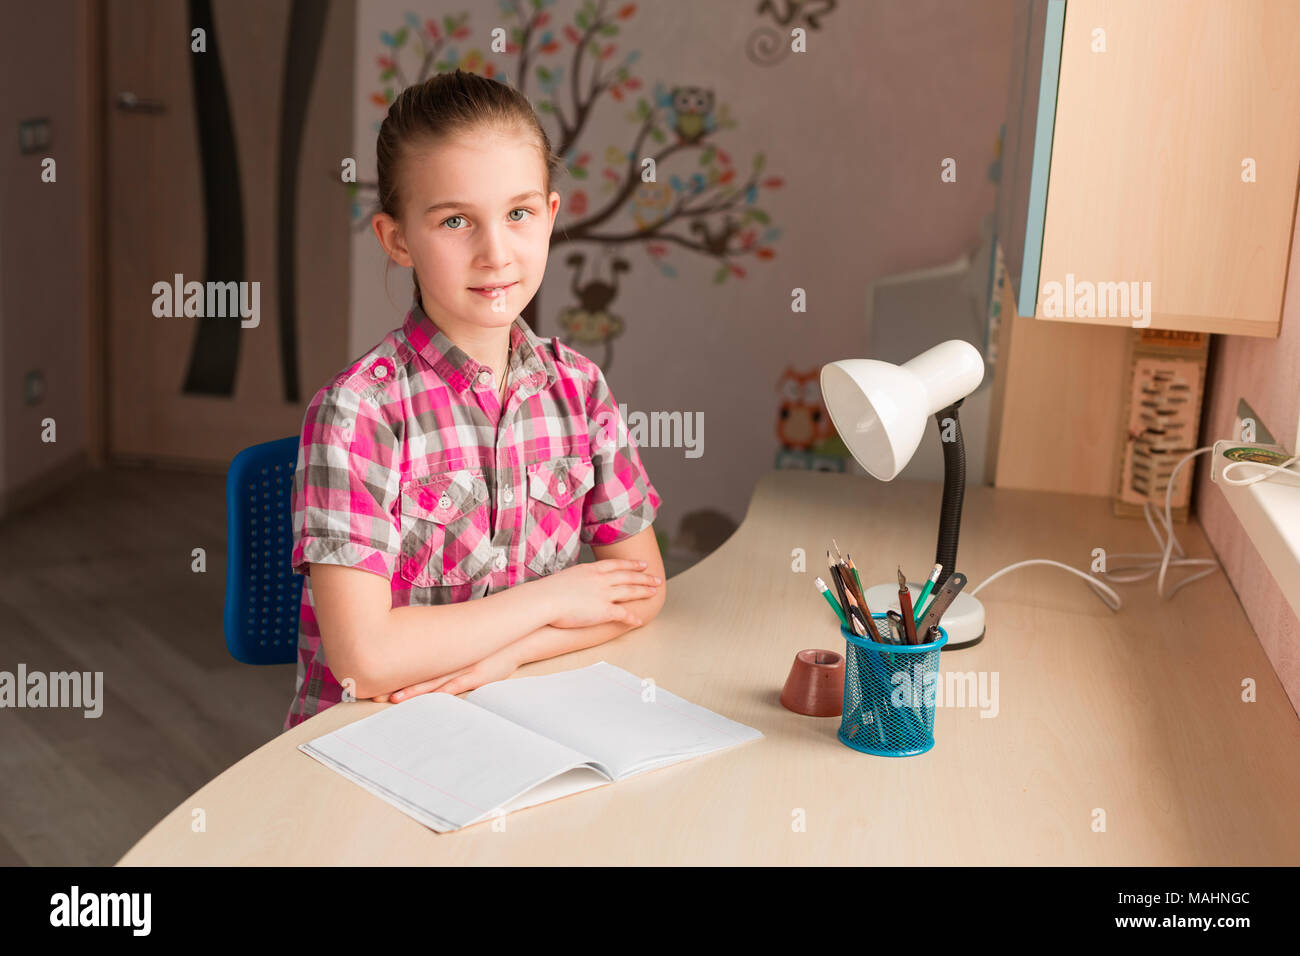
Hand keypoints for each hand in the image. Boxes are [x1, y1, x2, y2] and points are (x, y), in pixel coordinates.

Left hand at [372, 645, 520, 702]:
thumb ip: (445, 653)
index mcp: (444, 654)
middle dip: (395, 684)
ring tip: (392, 699)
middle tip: (373, 694)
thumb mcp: (464, 646)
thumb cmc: (490, 646)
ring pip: (432, 681)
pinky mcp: (476, 674)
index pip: (413, 664)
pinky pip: (455, 685)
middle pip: (417, 674)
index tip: (373, 680)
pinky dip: (440, 693)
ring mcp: (462, 667)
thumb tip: (423, 658)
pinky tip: (429, 700)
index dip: (394, 673)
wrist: (517, 640)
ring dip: (412, 691)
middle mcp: (448, 660)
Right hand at [539, 558, 661, 627]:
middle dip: (644, 577)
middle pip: (628, 576)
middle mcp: (601, 579)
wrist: (544, 599)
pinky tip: (639, 620)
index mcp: (591, 570)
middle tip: (657, 579)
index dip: (631, 565)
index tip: (643, 564)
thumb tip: (576, 583)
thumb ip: (576, 579)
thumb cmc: (547, 591)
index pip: (616, 565)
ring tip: (654, 593)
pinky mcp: (603, 610)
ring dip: (644, 591)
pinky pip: (623, 613)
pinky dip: (633, 617)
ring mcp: (604, 594)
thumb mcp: (565, 577)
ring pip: (630, 591)